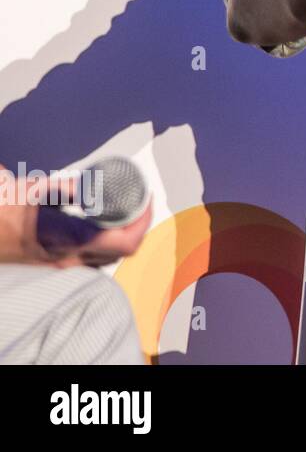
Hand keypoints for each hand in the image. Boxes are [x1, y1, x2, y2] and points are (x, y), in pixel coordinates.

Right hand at [0, 165, 151, 267]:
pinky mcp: (53, 265)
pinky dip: (106, 243)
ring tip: (126, 210)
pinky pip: (91, 260)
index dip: (142, 221)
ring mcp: (60, 265)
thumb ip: (68, 188)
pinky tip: (103, 224)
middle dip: (137, 226)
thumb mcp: (34, 190)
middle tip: (139, 201)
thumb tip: (94, 185)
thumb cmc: (0, 209)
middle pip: (122, 252)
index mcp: (67, 237)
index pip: (123, 241)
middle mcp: (68, 257)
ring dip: (123, 235)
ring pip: (108, 258)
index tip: (145, 198)